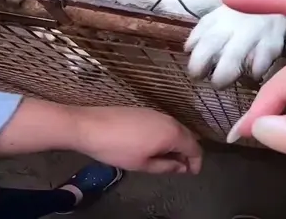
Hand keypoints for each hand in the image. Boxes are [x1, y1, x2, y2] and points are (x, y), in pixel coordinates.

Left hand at [0, 99, 202, 174]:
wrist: (90, 126)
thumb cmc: (117, 148)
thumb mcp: (142, 164)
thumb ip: (167, 167)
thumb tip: (182, 167)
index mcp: (172, 134)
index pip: (195, 148)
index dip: (196, 163)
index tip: (191, 174)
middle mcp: (169, 120)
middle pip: (188, 137)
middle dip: (188, 153)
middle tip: (181, 168)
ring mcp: (157, 113)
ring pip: (176, 129)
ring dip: (177, 144)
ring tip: (167, 160)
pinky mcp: (145, 111)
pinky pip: (165, 124)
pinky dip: (166, 136)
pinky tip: (154, 146)